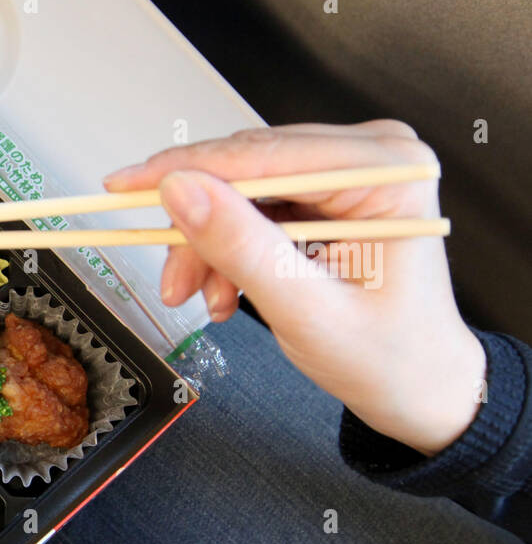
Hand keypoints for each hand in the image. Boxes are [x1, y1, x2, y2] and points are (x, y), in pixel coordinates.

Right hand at [104, 121, 485, 455]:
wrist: (418, 388)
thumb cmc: (387, 357)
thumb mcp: (304, 308)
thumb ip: (240, 245)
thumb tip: (180, 191)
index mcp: (388, 172)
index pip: (266, 155)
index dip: (187, 169)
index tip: (125, 185)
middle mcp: (372, 157)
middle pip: (249, 170)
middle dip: (198, 226)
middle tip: (169, 278)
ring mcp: (350, 174)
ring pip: (243, 192)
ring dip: (210, 246)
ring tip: (200, 299)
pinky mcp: (330, 196)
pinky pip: (255, 209)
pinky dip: (229, 252)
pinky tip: (224, 291)